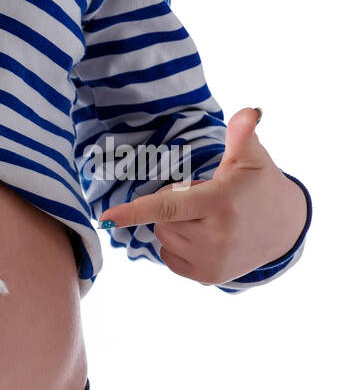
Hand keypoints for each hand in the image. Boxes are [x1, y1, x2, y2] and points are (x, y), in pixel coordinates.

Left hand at [98, 108, 307, 285]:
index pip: (167, 207)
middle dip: (175, 204)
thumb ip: (242, 135)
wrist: (284, 230)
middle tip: (206, 199)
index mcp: (219, 203)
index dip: (134, 211)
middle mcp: (214, 237)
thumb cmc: (260, 187)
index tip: (106, 218)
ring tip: (209, 218)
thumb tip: (248, 112)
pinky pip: (168, 256)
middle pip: (161, 219)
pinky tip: (204, 237)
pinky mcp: (206, 277)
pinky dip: (178, 245)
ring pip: (163, 237)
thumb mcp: (253, 158)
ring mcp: (210, 261)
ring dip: (176, 226)